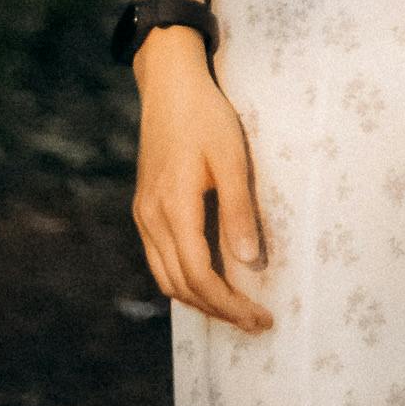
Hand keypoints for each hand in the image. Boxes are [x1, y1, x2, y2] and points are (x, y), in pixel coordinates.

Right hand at [129, 37, 270, 331]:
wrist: (169, 83)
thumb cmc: (206, 115)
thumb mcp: (231, 157)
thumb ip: (238, 210)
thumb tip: (248, 264)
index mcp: (173, 208)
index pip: (200, 276)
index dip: (229, 303)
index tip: (260, 318)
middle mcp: (151, 219)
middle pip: (181, 285)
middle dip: (218, 310)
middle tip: (254, 322)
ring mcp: (144, 214)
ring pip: (166, 277)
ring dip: (198, 299)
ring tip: (234, 308)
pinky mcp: (144, 208)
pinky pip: (160, 260)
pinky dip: (183, 279)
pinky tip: (207, 279)